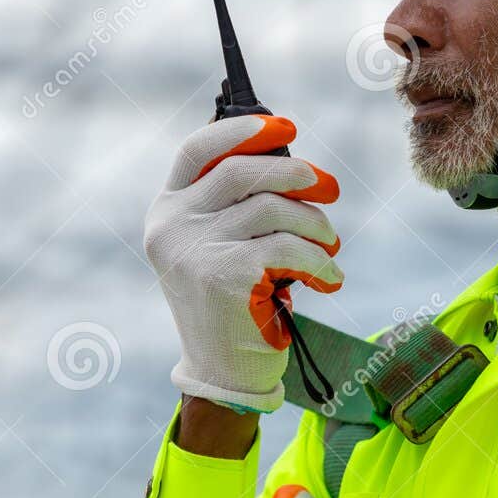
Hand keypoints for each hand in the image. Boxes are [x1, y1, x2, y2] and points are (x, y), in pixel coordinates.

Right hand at [144, 114, 341, 413]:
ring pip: (273, 208)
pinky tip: (330, 279)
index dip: (242, 129)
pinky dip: (320, 262)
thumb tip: (297, 163)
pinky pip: (289, 248)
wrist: (225, 371)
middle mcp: (172, 226)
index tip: (286, 126)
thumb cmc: (235, 300)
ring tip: (330, 247)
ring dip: (315, 225)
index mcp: (166, 210)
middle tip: (331, 188)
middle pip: (243, 170)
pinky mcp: (225, 275)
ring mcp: (194, 250)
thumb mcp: (222, 244)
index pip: (196, 149)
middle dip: (297, 175)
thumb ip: (239, 202)